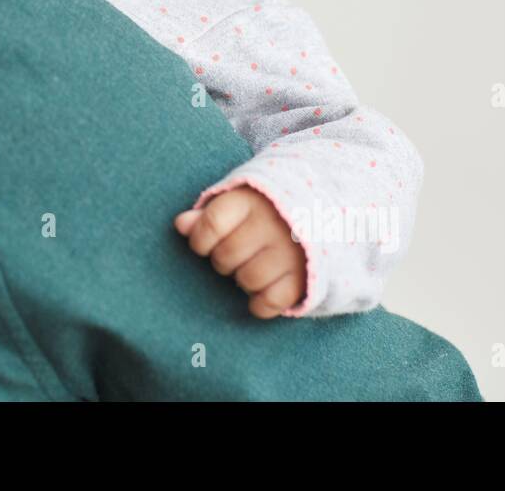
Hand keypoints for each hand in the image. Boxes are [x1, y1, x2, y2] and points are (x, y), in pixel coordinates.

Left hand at [174, 186, 306, 318]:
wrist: (324, 212)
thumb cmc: (269, 208)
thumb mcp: (240, 201)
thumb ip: (208, 213)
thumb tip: (180, 224)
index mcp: (253, 200)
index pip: (212, 224)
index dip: (200, 240)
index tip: (204, 243)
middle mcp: (273, 224)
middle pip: (226, 256)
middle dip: (223, 260)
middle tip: (236, 254)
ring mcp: (292, 251)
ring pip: (248, 280)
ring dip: (243, 280)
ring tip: (252, 267)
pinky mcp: (306, 277)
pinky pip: (272, 301)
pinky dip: (262, 304)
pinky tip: (263, 293)